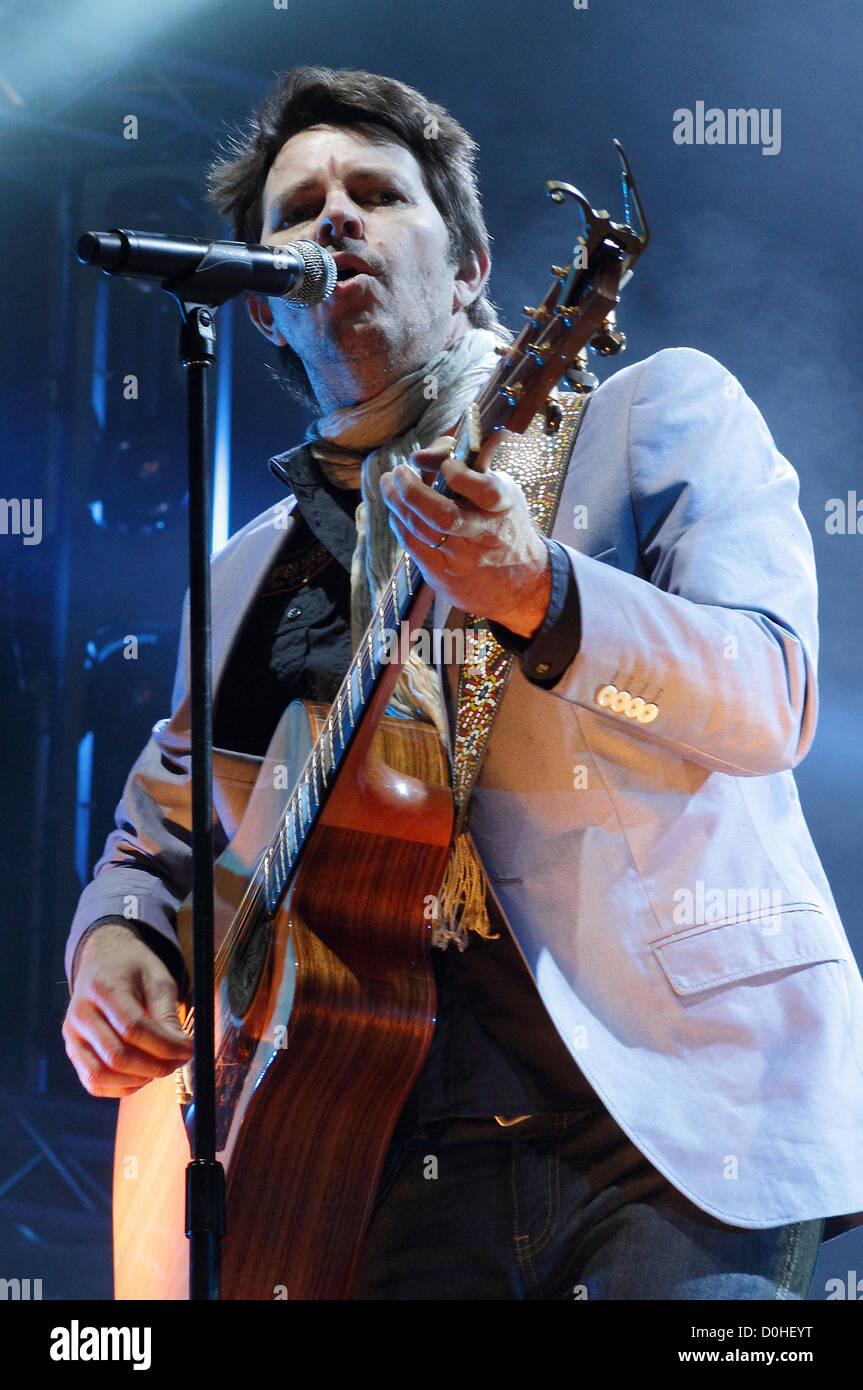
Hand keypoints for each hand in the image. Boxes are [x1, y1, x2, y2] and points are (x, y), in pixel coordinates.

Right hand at [62, 923, 192, 1097]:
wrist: (102, 963)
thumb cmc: (134, 971)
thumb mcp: (158, 980)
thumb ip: (167, 1015)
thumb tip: (181, 1051)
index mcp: (103, 987)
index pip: (133, 1027)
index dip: (165, 1045)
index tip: (189, 1049)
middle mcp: (80, 1014)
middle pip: (116, 1056)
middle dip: (155, 1066)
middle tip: (179, 1061)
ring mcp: (72, 1035)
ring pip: (101, 1075)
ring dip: (138, 1079)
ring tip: (161, 1066)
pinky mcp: (73, 1051)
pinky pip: (94, 1082)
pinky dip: (122, 1087)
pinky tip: (143, 1075)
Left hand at [379, 433, 551, 637]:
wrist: (520, 579)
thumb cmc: (504, 522)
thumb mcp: (500, 487)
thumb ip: (466, 463)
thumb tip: (420, 457)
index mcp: (503, 508)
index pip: (485, 492)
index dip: (460, 476)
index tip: (448, 466)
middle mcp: (484, 535)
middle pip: (444, 516)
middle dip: (412, 490)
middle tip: (399, 471)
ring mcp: (463, 560)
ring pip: (420, 530)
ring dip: (396, 502)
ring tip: (389, 483)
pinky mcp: (444, 576)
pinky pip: (412, 546)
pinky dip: (399, 522)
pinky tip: (396, 509)